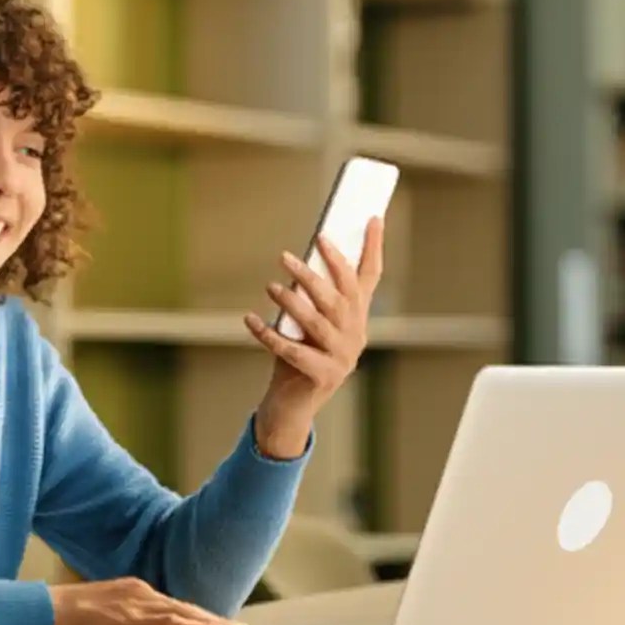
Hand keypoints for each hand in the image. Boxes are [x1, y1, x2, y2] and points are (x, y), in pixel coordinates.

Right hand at [47, 577, 257, 624]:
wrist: (45, 609)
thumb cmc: (69, 619)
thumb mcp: (107, 618)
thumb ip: (131, 624)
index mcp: (138, 593)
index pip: (179, 608)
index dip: (205, 619)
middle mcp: (143, 593)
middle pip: (190, 609)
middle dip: (220, 622)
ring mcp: (139, 602)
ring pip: (187, 614)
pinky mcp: (132, 617)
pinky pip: (171, 622)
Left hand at [245, 217, 384, 457]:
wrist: (291, 408)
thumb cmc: (298, 357)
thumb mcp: (310, 324)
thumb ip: (313, 298)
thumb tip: (300, 261)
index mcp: (357, 318)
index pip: (370, 277)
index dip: (372, 247)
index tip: (371, 217)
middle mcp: (356, 335)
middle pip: (340, 297)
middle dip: (316, 273)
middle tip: (286, 257)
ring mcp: (342, 358)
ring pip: (318, 322)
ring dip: (292, 302)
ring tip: (271, 287)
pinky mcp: (323, 376)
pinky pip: (293, 350)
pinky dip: (269, 335)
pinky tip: (251, 321)